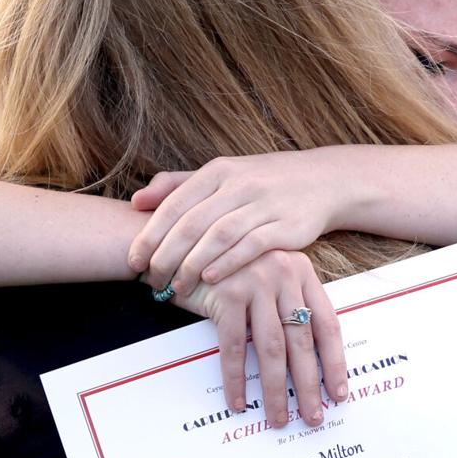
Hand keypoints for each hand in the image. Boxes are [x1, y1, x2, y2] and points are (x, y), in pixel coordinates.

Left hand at [127, 152, 342, 295]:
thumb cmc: (263, 182)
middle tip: (152, 280)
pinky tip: (210, 278)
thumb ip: (178, 186)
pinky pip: (252, 246)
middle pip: (192, 223)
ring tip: (176, 287)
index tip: (134, 260)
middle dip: (166, 256)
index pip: (174, 204)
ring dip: (193, 264)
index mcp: (218, 170)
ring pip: (218, 236)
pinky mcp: (286, 226)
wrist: (322, 181)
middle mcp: (239, 184)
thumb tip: (137, 200)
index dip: (150, 235)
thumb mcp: (221, 175)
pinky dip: (228, 262)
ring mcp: (264, 204)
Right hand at [149, 249, 347, 427]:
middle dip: (308, 385)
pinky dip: (236, 379)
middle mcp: (284, 273)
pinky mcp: (227, 294)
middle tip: (313, 417)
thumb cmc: (227, 267)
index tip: (337, 393)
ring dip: (275, 390)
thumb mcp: (266, 277)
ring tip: (279, 418)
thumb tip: (305, 361)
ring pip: (272, 349)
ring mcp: (256, 282)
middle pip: (302, 341)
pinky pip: (235, 347)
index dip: (334, 362)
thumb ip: (286, 304)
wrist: (182, 242)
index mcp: (301, 271)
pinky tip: (237, 402)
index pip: (327, 323)